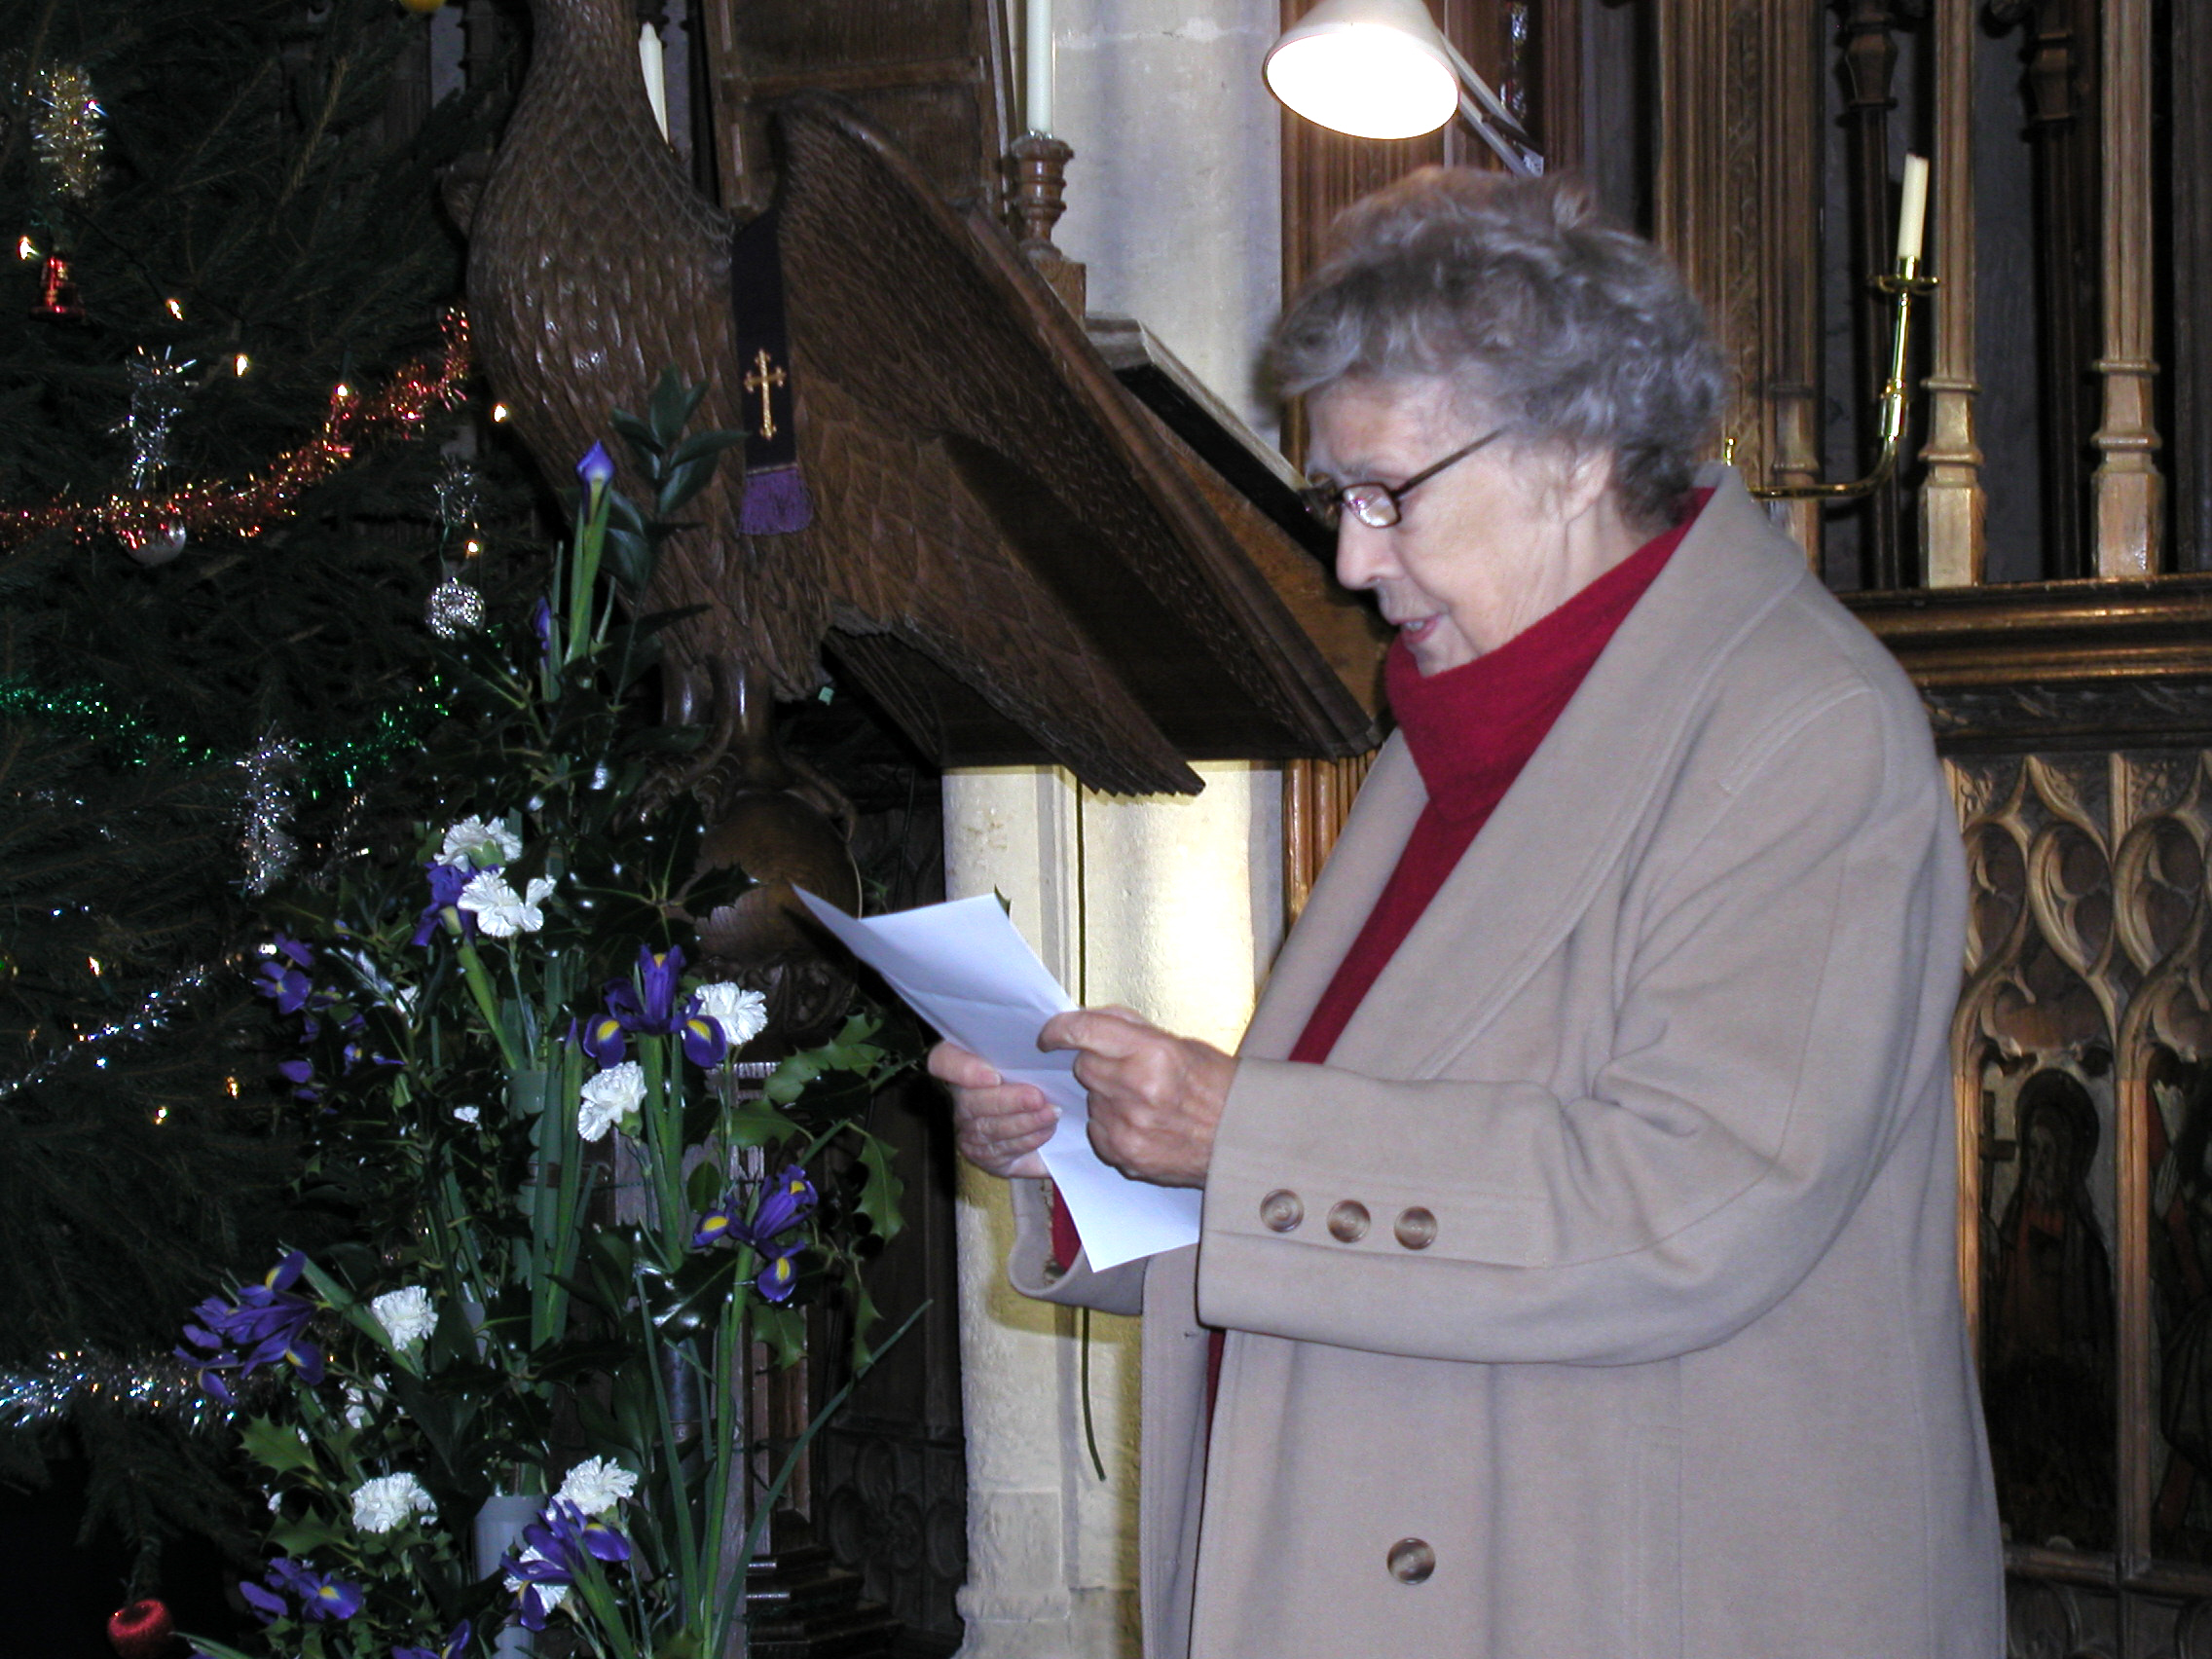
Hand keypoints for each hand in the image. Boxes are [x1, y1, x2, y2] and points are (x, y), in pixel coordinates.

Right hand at [930, 1040, 1055, 1178]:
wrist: (1046, 1118)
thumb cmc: (1036, 1075)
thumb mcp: (1032, 1055)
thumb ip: (1030, 1043)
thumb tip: (1051, 1029)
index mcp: (963, 1061)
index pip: (943, 1060)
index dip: (962, 1068)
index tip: (993, 1075)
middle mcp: (959, 1097)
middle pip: (969, 1101)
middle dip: (1006, 1100)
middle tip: (1037, 1097)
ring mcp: (968, 1129)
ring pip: (987, 1128)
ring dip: (1023, 1121)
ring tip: (1051, 1113)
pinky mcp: (984, 1154)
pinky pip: (1001, 1150)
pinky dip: (1027, 1140)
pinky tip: (1046, 1129)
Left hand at [1038, 1007, 1235, 1188]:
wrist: (1242, 1139)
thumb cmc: (1219, 1088)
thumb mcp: (1182, 1044)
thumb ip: (1132, 1030)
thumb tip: (1091, 1018)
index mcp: (1153, 1053)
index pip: (1084, 1031)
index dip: (1059, 1030)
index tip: (1051, 1035)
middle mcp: (1135, 1089)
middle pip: (1083, 1066)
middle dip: (1097, 1063)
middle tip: (1127, 1070)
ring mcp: (1127, 1126)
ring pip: (1090, 1099)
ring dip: (1107, 1096)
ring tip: (1144, 1102)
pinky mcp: (1125, 1154)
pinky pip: (1097, 1130)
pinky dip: (1111, 1124)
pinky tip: (1143, 1124)